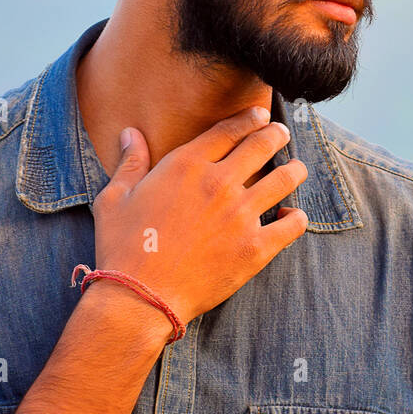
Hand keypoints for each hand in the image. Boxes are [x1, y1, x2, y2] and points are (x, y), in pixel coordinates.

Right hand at [90, 107, 308, 324]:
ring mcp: (241, 215)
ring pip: (284, 179)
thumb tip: (131, 133)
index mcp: (187, 166)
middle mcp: (219, 184)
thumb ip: (130, 162)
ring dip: (295, 169)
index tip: (260, 115)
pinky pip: (292, 225)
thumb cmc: (123, 247)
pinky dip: (297, 217)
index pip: (229, 130)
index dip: (249, 119)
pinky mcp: (255, 247)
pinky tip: (293, 215)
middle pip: (262, 145)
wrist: (140, 298)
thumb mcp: (115, 198)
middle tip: (282, 133)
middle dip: (277, 134)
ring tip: (297, 168)